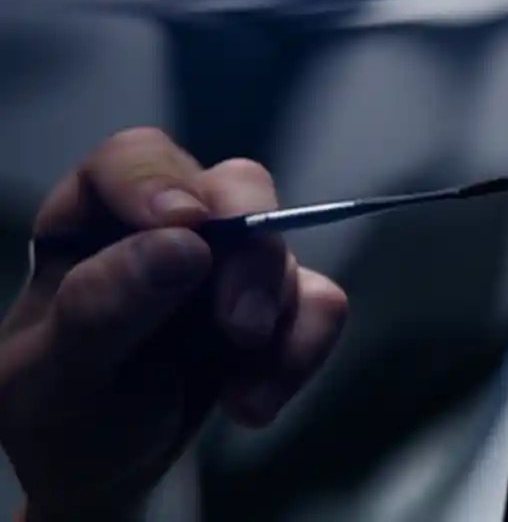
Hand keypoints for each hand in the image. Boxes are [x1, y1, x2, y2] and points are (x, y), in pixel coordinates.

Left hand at [0, 128, 347, 520]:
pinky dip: (302, 352)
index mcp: (93, 218)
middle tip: (240, 329)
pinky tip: (256, 405)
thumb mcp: (58, 372)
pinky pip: (320, 302)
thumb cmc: (60, 415)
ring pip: (282, 249)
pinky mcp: (274, 303)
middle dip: (249, 258)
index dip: (161, 181)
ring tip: (242, 401)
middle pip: (233, 191)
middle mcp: (167, 224)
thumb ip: (104, 306)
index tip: (185, 225)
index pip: (134, 161)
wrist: (103, 475)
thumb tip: (185, 243)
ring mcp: (228, 261)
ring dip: (277, 323)